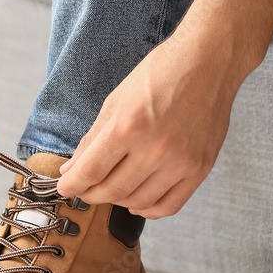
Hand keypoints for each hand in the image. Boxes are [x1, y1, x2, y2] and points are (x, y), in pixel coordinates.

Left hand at [56, 35, 242, 218]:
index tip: (64, 187)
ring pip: (138, 202)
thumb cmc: (160, 75)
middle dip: (89, 194)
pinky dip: (147, 209)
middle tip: (83, 188)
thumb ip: (92, 139)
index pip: (90, 171)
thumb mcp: (116, 101)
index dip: (71, 185)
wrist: (208, 62)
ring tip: (108, 190)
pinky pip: (169, 205)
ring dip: (116, 201)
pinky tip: (136, 200)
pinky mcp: (201, 168)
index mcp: (129, 126)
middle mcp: (157, 148)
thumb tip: (71, 168)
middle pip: (112, 191)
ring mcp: (182, 161)